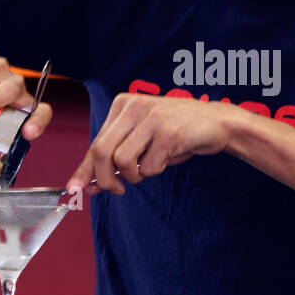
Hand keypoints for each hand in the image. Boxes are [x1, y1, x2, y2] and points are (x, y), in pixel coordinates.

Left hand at [67, 94, 238, 195]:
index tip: (76, 188)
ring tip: (149, 169)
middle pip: (101, 151)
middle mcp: (133, 106)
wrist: (218, 123)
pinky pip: (148, 166)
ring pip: (121, 161)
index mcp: (123, 105)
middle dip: (105, 179)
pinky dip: (155, 171)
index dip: (85, 169)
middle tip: (119, 190)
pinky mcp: (168, 132)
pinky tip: (167, 159)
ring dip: (134, 176)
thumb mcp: (143, 142)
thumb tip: (87, 186)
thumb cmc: (178, 133)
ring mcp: (150, 117)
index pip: (95, 142)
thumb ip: (116, 159)